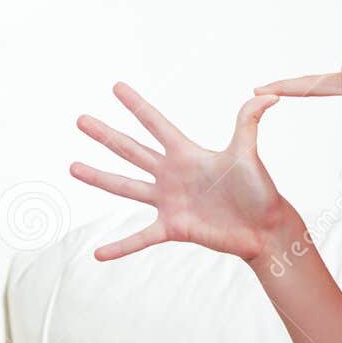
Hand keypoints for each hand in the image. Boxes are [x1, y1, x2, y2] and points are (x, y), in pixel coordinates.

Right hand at [71, 82, 292, 262]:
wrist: (264, 227)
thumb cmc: (258, 189)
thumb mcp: (247, 152)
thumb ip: (249, 121)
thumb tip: (268, 95)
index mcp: (186, 153)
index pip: (155, 124)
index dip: (137, 106)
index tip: (117, 87)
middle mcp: (171, 175)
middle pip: (131, 150)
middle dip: (105, 135)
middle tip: (81, 120)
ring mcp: (168, 202)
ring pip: (126, 188)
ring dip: (99, 178)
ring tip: (73, 167)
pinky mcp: (173, 228)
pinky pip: (140, 238)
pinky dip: (120, 247)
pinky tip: (98, 254)